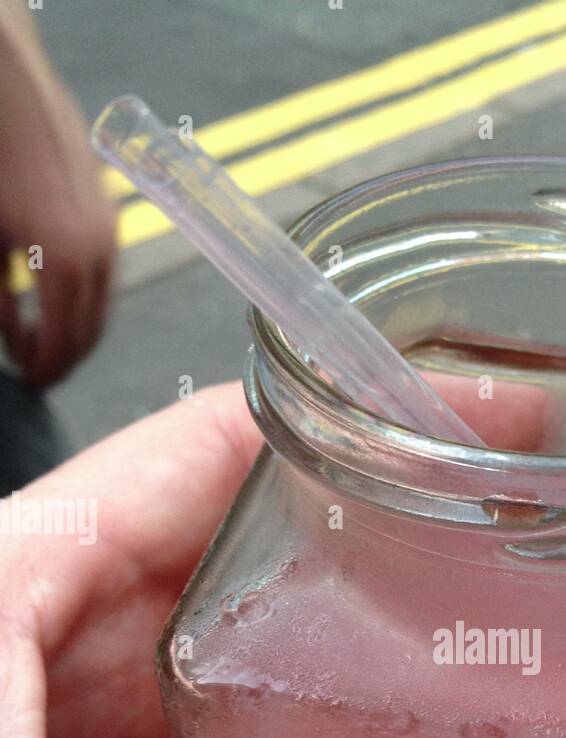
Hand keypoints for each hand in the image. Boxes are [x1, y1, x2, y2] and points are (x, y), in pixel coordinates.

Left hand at [0, 2, 116, 387]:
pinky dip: (82, 293)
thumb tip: (9, 338)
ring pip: (102, 302)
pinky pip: (103, 270)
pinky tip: (50, 288)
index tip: (29, 382)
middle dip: (65, 356)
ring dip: (75, 324)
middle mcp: (100, 251)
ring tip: (40, 331)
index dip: (45, 370)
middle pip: (94, 331)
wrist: (6, 79)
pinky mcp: (107, 208)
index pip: (65, 344)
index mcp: (66, 264)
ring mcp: (109, 229)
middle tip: (37, 368)